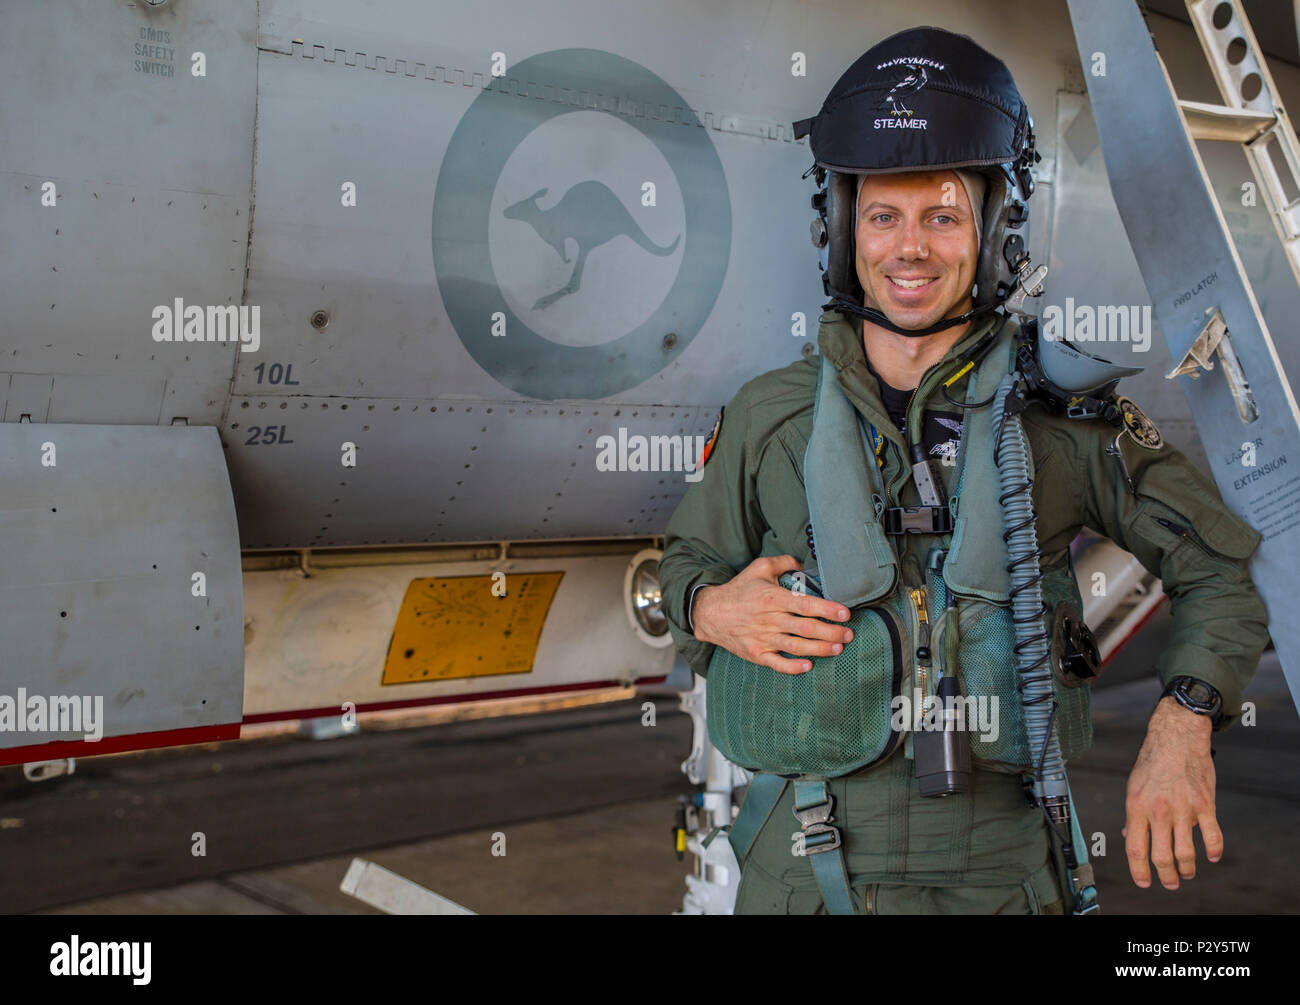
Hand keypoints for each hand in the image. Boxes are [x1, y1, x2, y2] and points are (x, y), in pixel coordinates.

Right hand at [691, 554, 852, 674]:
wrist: (710, 613)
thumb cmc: (738, 590)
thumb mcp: (759, 568)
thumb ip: (783, 562)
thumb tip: (804, 562)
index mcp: (772, 598)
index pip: (805, 604)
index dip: (827, 609)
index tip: (845, 613)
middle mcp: (769, 619)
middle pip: (805, 628)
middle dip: (831, 632)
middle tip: (849, 634)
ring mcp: (762, 639)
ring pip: (796, 647)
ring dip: (819, 649)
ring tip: (838, 648)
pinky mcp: (756, 654)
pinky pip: (776, 664)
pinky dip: (793, 667)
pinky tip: (808, 666)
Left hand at [1122, 696, 1219, 889]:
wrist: (1176, 736)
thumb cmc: (1152, 760)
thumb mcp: (1133, 785)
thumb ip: (1133, 813)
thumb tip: (1127, 834)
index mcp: (1137, 806)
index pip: (1135, 848)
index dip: (1139, 870)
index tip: (1144, 882)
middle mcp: (1159, 811)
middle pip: (1161, 857)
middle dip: (1166, 876)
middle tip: (1170, 883)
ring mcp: (1183, 809)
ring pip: (1186, 852)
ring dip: (1187, 869)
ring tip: (1187, 873)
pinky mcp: (1205, 804)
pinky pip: (1212, 836)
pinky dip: (1213, 851)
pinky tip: (1211, 856)